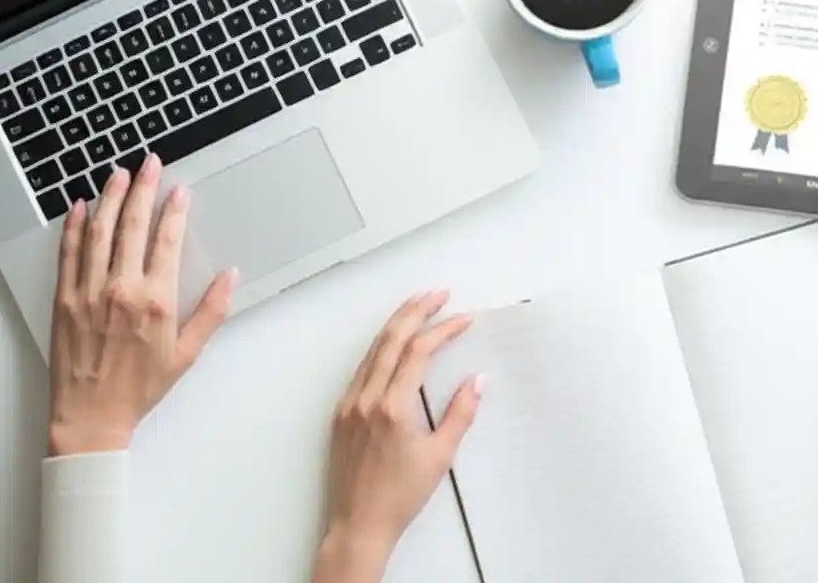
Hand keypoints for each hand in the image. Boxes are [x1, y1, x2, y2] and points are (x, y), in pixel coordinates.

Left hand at [48, 154, 238, 456]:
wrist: (91, 415)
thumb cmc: (140, 388)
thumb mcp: (187, 353)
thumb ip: (211, 311)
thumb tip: (230, 277)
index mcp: (156, 302)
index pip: (166, 241)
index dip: (174, 211)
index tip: (179, 191)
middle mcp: (121, 290)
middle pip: (132, 226)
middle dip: (142, 189)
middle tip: (149, 164)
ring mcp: (88, 292)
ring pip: (100, 232)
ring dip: (110, 198)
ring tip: (118, 174)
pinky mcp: (64, 299)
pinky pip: (69, 253)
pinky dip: (74, 227)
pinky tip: (81, 207)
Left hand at [313, 291, 481, 582]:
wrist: (358, 524)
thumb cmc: (398, 496)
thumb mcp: (440, 456)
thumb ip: (460, 413)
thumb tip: (477, 382)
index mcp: (392, 407)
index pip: (419, 352)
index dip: (442, 330)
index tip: (462, 319)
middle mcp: (366, 399)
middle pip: (391, 339)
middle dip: (416, 310)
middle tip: (437, 294)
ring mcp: (349, 404)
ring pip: (372, 350)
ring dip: (396, 325)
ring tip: (416, 308)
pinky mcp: (340, 413)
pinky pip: (360, 369)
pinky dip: (379, 349)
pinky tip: (391, 345)